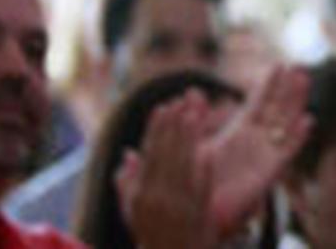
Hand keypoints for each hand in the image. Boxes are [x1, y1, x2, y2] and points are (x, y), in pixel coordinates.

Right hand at [118, 94, 216, 248]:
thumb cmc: (152, 234)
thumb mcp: (133, 211)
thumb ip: (127, 182)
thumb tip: (128, 153)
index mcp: (141, 195)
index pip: (149, 154)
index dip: (156, 129)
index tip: (162, 107)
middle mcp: (157, 200)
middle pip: (166, 156)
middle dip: (173, 127)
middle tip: (180, 101)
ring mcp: (178, 208)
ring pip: (184, 167)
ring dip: (189, 141)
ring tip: (195, 115)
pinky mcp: (198, 216)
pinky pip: (200, 190)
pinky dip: (202, 172)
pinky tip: (207, 153)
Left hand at [201, 64, 310, 238]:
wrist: (202, 212)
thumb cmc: (195, 180)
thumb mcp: (191, 143)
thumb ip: (194, 118)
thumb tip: (191, 91)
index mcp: (239, 132)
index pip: (258, 103)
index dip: (269, 85)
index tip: (279, 65)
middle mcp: (256, 140)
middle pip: (278, 109)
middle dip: (288, 89)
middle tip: (298, 68)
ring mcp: (266, 154)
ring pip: (287, 124)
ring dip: (296, 103)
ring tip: (304, 81)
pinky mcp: (270, 171)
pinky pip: (288, 151)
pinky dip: (299, 136)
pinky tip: (308, 120)